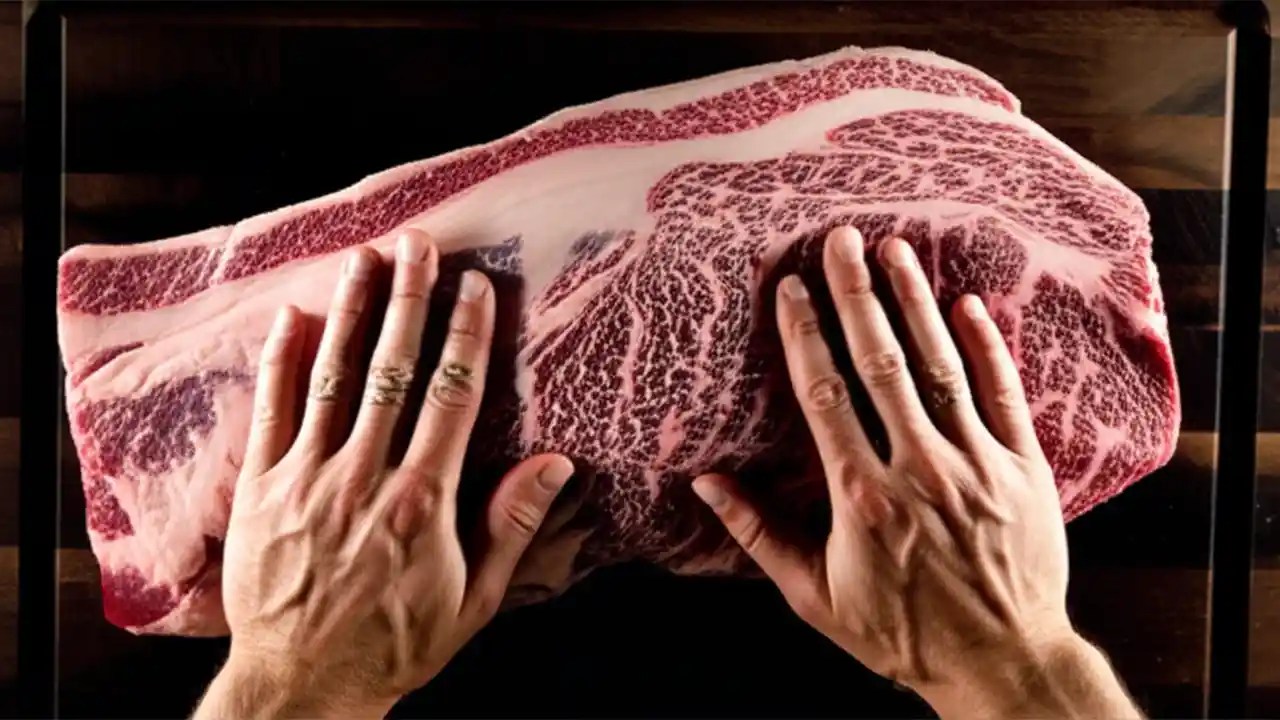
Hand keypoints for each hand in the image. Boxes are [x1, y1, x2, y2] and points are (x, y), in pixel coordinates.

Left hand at [194, 230, 572, 719]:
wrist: (301, 684)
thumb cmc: (395, 643)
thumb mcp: (473, 601)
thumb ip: (510, 526)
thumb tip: (556, 465)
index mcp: (421, 501)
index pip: (450, 397)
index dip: (465, 335)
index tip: (475, 286)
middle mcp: (364, 477)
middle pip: (392, 371)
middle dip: (408, 301)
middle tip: (419, 244)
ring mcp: (306, 478)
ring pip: (333, 378)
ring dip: (352, 313)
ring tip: (366, 259)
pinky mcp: (261, 489)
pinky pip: (272, 411)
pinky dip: (283, 360)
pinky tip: (294, 315)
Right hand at [694, 227, 1138, 718]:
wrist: (1000, 662)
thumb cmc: (901, 633)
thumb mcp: (814, 595)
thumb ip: (759, 534)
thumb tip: (706, 483)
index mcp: (861, 495)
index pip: (825, 394)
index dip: (805, 334)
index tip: (792, 287)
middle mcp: (918, 467)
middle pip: (881, 362)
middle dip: (857, 295)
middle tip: (842, 240)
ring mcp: (976, 463)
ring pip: (941, 366)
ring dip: (916, 303)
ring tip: (897, 250)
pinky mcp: (1024, 469)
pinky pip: (1004, 394)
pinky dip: (988, 346)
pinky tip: (969, 303)